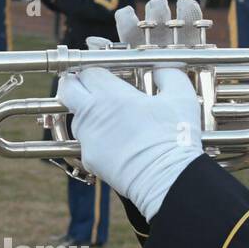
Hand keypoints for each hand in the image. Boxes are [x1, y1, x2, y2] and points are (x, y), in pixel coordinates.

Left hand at [57, 2, 203, 221]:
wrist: (167, 180)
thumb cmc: (174, 138)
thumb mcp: (181, 97)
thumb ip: (168, 74)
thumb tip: (161, 67)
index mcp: (111, 94)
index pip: (89, 71)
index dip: (95, 67)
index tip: (102, 70)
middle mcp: (92, 114)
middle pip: (67, 88)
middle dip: (73, 82)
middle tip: (87, 83)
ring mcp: (88, 138)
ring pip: (75, 116)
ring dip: (85, 111)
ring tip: (108, 114)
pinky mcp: (90, 159)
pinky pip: (86, 142)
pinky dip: (95, 137)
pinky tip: (115, 140)